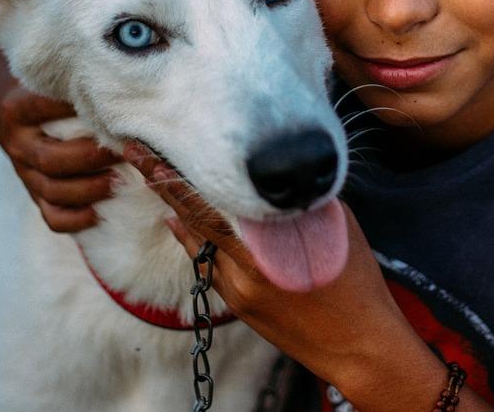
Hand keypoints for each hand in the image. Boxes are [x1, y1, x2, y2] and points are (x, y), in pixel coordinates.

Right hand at [0, 32, 120, 231]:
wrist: (7, 93)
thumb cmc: (43, 79)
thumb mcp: (48, 72)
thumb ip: (74, 77)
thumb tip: (124, 81)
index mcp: (15, 109)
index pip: (44, 112)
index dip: (79, 113)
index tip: (114, 112)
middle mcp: (15, 141)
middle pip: (51, 159)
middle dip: (91, 159)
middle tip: (125, 151)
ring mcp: (21, 168)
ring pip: (50, 190)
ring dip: (88, 190)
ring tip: (119, 181)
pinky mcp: (31, 188)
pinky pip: (48, 215)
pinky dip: (72, 219)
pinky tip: (97, 214)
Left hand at [124, 142, 490, 411]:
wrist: (358, 344)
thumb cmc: (355, 279)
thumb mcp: (332, 227)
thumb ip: (296, 202)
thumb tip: (269, 177)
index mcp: (268, 245)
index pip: (210, 202)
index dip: (177, 176)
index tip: (151, 150)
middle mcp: (245, 269)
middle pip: (193, 219)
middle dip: (165, 185)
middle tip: (135, 153)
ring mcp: (237, 290)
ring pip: (198, 242)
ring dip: (179, 210)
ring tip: (154, 177)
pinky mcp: (238, 305)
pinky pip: (209, 264)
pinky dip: (197, 239)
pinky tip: (182, 220)